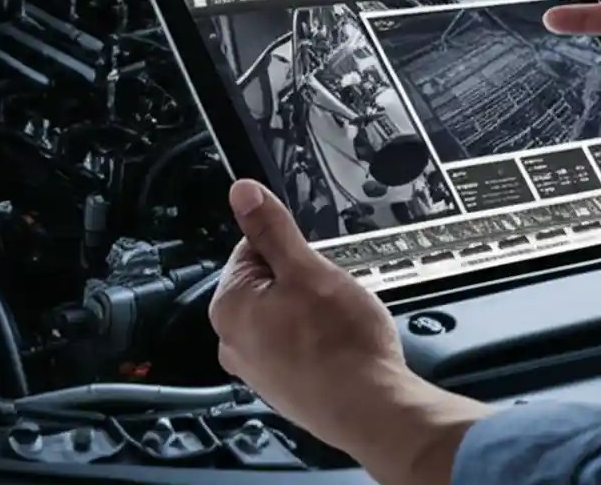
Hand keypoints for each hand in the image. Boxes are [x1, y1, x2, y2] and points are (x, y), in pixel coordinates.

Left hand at [210, 180, 491, 484]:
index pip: (250, 249)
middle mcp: (233, 342)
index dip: (291, 249)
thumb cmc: (342, 344)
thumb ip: (272, 229)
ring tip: (339, 322)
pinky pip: (296, 348)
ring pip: (284, 317)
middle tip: (331, 293)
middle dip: (302, 282)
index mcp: (229, 306)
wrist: (371, 408)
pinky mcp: (283, 389)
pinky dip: (317, 342)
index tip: (314, 261)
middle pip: (267, 285)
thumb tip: (242, 192)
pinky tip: (339, 347)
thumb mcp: (308, 269)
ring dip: (311, 312)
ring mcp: (257, 370)